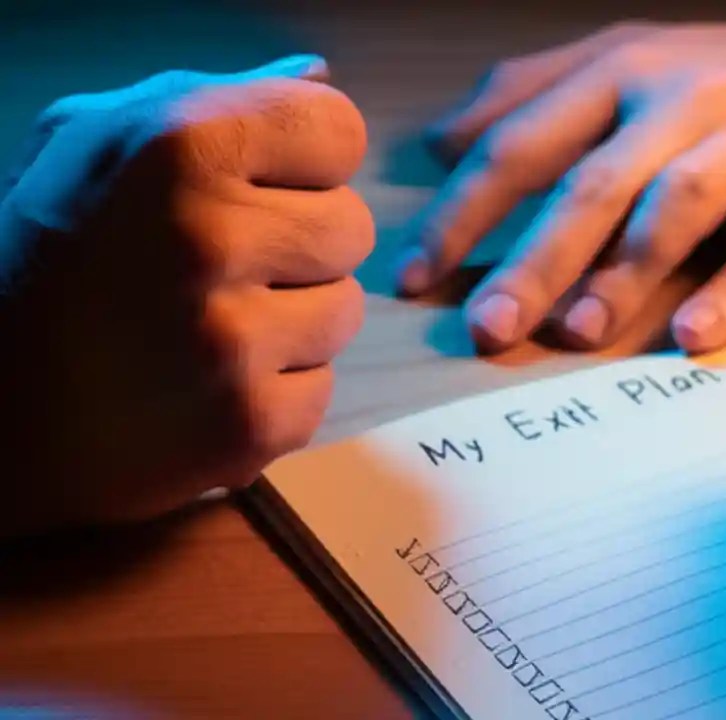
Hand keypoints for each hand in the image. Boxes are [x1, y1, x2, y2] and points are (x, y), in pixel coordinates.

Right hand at [0, 55, 371, 535]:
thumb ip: (218, 100)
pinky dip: (275, 392)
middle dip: (298, 247)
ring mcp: (234, 339)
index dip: (304, 162)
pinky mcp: (252, 423)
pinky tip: (206, 386)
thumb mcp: (100, 146)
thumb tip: (316, 75)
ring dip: (293, 322)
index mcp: (183, 145)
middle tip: (217, 269)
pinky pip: (322, 388)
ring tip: (209, 329)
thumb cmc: (46, 260)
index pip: (338, 130)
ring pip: (345, 310)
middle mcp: (213, 235)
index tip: (258, 188)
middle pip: (352, 226)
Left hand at [398, 14, 725, 352]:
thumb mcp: (628, 52)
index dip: (465, 211)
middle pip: (592, 183)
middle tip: (487, 328)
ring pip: (677, 207)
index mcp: (621, 70)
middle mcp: (681, 101)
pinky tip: (693, 334)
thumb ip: (530, 87)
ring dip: (623, 273)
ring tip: (575, 332)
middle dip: (533, 258)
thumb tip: (440, 141)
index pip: (524, 142)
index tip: (416, 277)